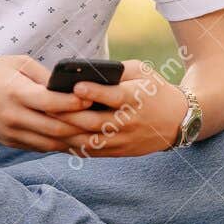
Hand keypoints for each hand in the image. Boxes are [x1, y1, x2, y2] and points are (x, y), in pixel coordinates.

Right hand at [0, 55, 94, 151]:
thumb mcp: (17, 64)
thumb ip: (44, 77)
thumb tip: (73, 87)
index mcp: (15, 93)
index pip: (52, 103)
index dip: (76, 102)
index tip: (94, 98)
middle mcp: (13, 117)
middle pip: (56, 128)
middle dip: (83, 126)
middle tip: (104, 121)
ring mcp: (10, 133)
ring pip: (51, 143)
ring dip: (75, 140)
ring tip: (96, 134)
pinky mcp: (9, 142)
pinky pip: (40, 147)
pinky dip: (59, 144)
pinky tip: (75, 139)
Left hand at [55, 59, 188, 157]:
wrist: (177, 121)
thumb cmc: (153, 89)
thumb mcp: (141, 72)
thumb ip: (116, 71)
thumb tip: (83, 71)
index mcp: (137, 98)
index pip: (114, 97)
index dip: (94, 93)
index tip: (75, 87)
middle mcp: (130, 122)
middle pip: (95, 121)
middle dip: (69, 115)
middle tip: (46, 107)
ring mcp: (125, 140)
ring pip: (91, 140)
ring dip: (66, 133)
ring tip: (45, 124)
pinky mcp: (120, 151)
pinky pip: (93, 151)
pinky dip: (73, 146)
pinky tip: (56, 138)